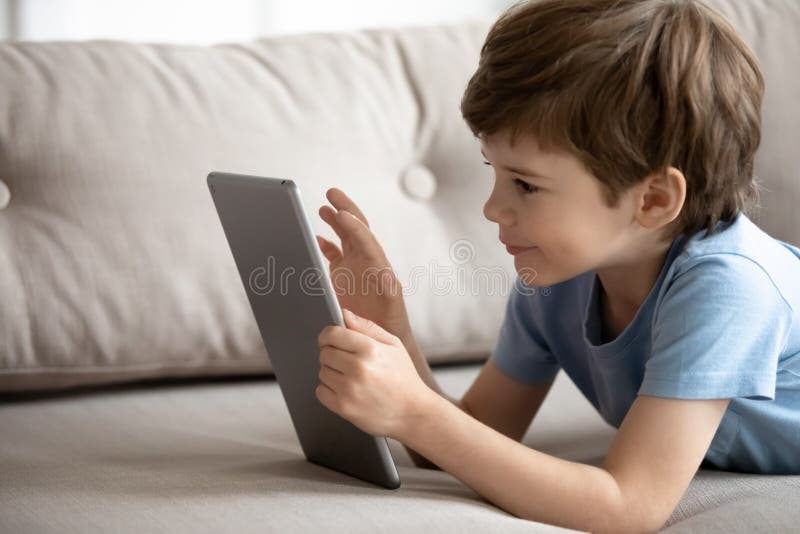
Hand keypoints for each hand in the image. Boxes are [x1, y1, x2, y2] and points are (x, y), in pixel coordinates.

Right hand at [316, 188, 413, 343]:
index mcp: (378, 265)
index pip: (366, 239)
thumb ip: (386, 288)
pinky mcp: (343, 275)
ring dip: (335, 221)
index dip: (354, 225)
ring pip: (344, 237)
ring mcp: (354, 267)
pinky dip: (324, 244)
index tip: (342, 213)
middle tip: (332, 193)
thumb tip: (382, 275)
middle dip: (344, 209)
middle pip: (356, 229)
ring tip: (323, 207)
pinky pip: (334, 253)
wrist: (382, 341)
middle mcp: (366, 262)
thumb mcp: (391, 305)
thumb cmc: (389, 324)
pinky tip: (315, 237)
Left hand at [316, 308, 433, 439]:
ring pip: (322, 372)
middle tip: (347, 361)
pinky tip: (347, 390)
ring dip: (332, 372)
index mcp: (370, 349)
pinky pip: (321, 391)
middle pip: (325, 353)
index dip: (327, 335)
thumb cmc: (404, 377)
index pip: (332, 334)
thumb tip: (345, 314)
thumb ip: (366, 327)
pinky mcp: (343, 407)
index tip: (329, 339)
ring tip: (352, 377)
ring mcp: (349, 389)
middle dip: (332, 354)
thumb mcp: (393, 344)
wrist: (413, 412)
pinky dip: (330, 390)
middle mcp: (358, 368)